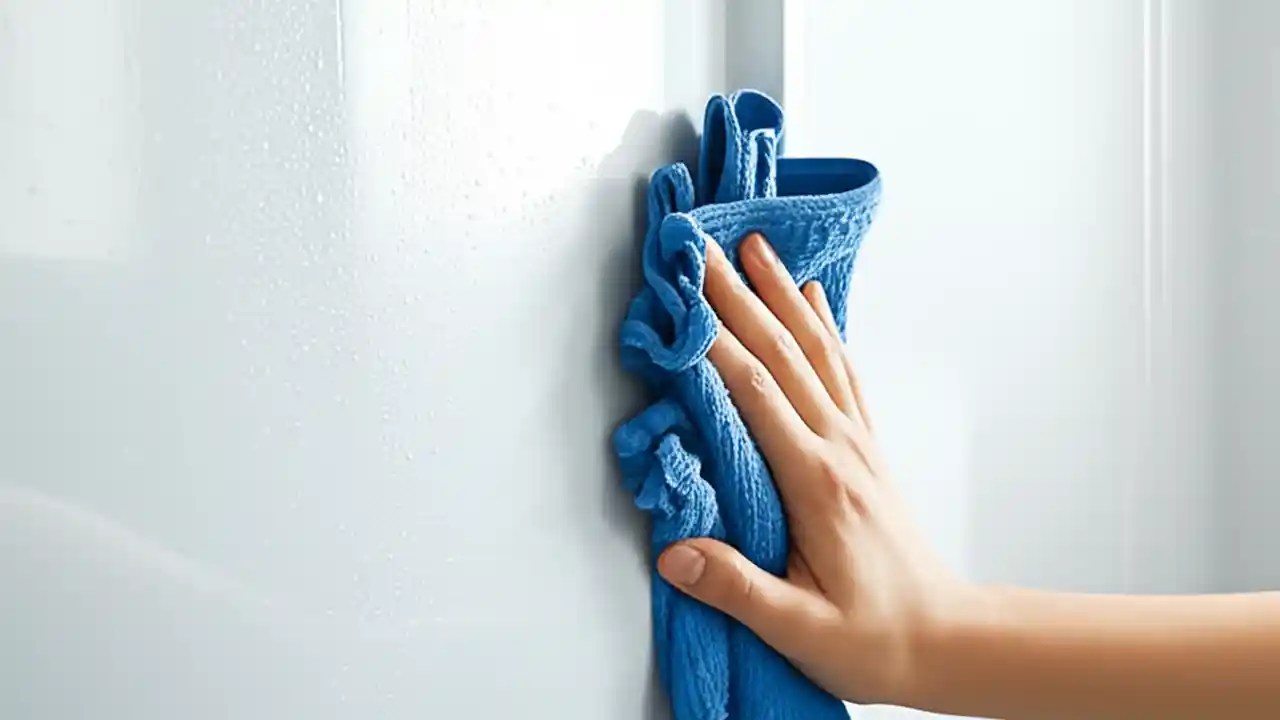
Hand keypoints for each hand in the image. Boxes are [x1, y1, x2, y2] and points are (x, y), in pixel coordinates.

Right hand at [656, 233, 968, 704]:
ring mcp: (857, 443)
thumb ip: (737, 587)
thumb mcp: (800, 628)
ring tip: (756, 247)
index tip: (681, 297)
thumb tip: (674, 554)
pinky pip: (844, 369)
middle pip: (782, 354)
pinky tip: (813, 298)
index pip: (756, 394)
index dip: (714, 341)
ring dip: (781, 294)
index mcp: (816, 483)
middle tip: (703, 247)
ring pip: (817, 349)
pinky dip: (825, 325)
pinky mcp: (865, 448)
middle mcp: (840, 448)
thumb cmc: (874, 639)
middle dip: (738, 296)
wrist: (945, 642)